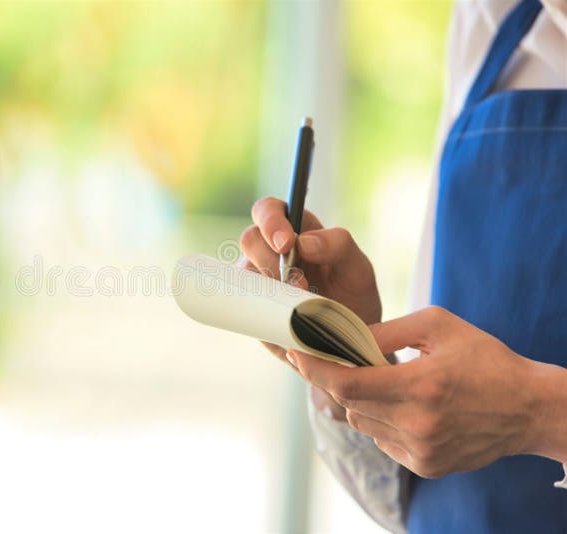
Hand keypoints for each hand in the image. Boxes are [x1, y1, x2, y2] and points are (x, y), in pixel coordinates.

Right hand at [240, 196, 380, 420]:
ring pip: (242, 272)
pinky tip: (284, 320)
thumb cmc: (352, 299)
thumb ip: (339, 246)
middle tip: (298, 283)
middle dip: (269, 258)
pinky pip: (241, 304)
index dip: (271, 221)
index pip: (270, 210)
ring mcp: (256, 280)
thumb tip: (305, 241)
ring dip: (268, 287)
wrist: (345, 344)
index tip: (287, 244)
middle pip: (250, 239)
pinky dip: (262, 310)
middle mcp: (269, 252)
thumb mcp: (358, 270)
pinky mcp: (250, 308)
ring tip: (298, 306)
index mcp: (296, 231)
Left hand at [287, 306, 566, 477]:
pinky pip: (381, 439)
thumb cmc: (485, 360)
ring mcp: (421, 450)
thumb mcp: (439, 326)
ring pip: (361, 422)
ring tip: (382, 381)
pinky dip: (380, 420)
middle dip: (334, 379)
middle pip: (348, 403)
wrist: (528, 409)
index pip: (347, 383)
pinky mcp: (425, 466)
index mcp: (422, 385)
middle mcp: (418, 424)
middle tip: (329, 357)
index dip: (314, 368)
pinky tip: (402, 405)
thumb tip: (345, 336)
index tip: (295, 353)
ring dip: (359, 400)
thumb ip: (388, 330)